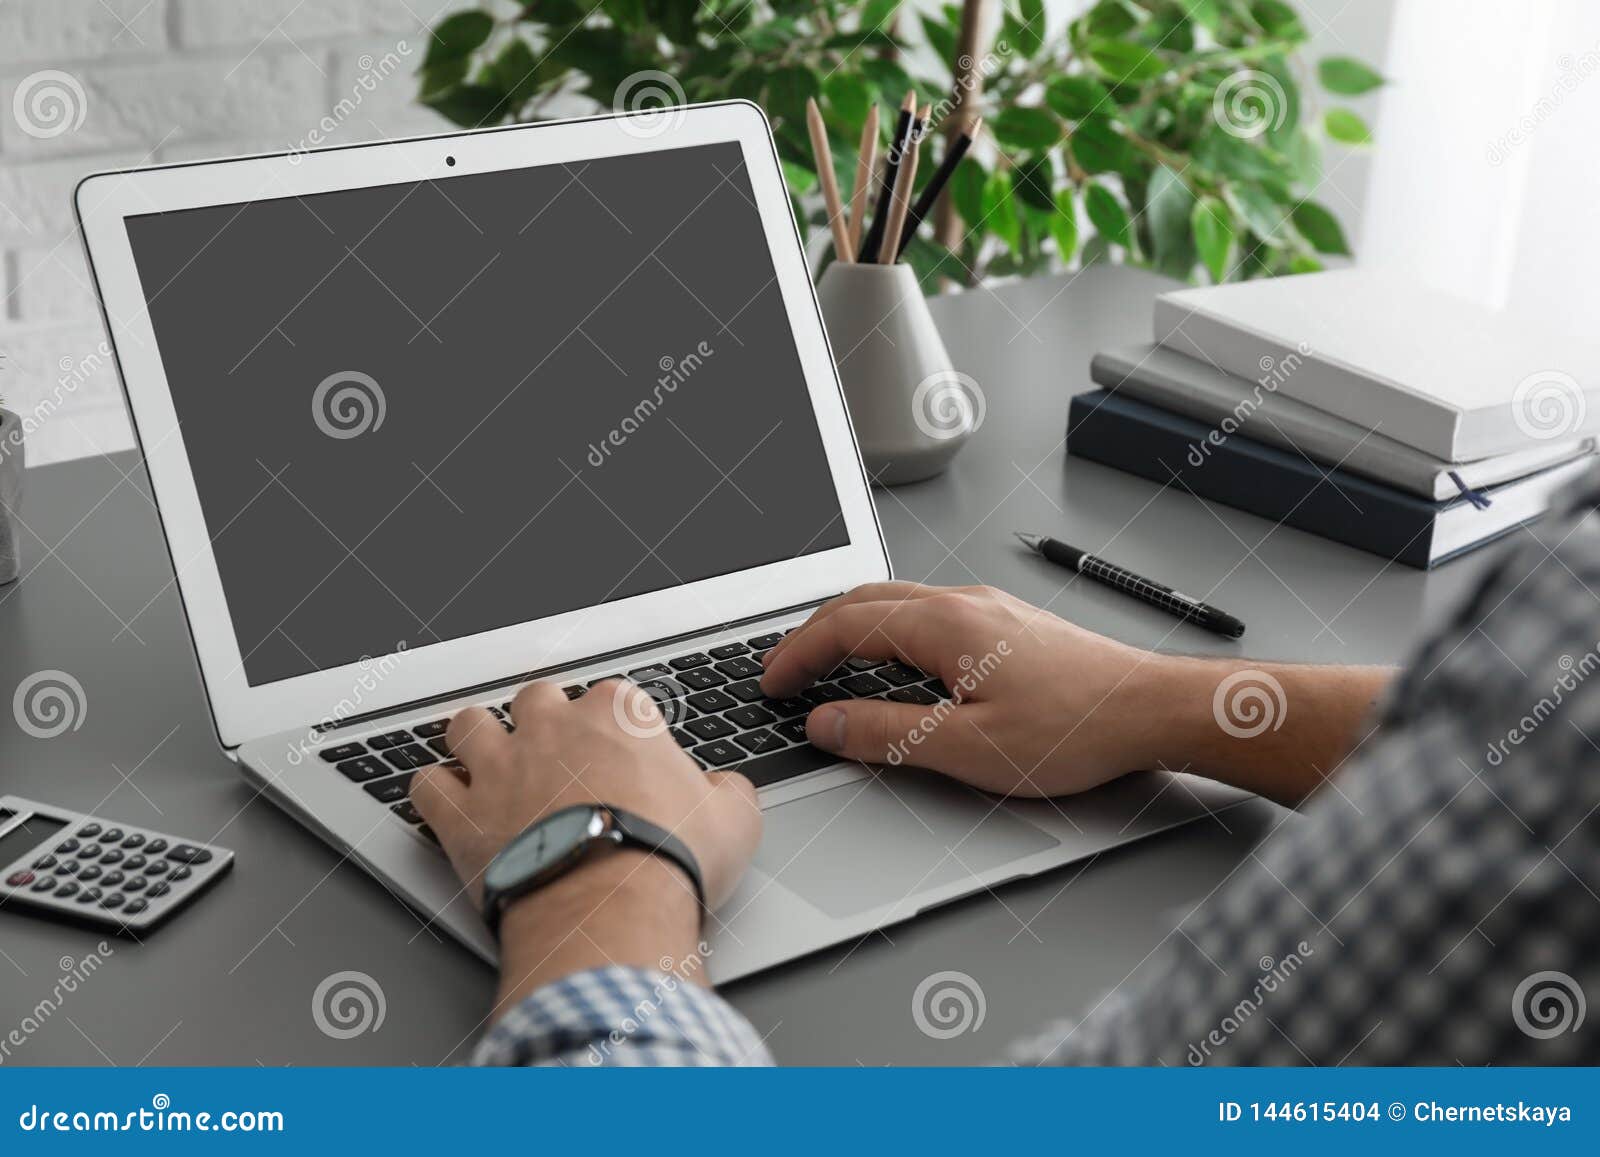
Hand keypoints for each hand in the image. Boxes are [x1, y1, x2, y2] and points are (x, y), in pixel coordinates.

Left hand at [409, 679, 761, 1004]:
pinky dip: (433, 791)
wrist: (610, 911)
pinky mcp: (462, 815)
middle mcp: (553, 728)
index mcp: (620, 716)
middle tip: (556, 749)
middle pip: (537, 697)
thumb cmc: (668, 861)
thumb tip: (726, 791)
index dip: (617, 726)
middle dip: (543, 718)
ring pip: (469, 725)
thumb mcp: (733, 822)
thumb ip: (728, 792)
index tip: (623, 752)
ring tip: (487, 756)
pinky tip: (445, 801)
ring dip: (476, 737)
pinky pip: (426, 786)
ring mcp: (500, 767)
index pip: (614, 697)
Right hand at [758, 582, 1170, 796]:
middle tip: (783, 668)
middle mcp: (962, 602)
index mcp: (943, 624)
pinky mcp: (1005, 622)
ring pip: (895, 601)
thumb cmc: (1076, 726)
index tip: (771, 682)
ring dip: (849, 628)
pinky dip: (885, 630)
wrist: (1150, 709)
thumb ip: (887, 734)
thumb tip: (825, 723)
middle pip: (863, 601)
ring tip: (824, 663)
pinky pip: (925, 611)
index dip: (797, 655)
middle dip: (813, 633)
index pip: (844, 627)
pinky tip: (890, 661)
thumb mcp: (968, 746)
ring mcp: (985, 608)